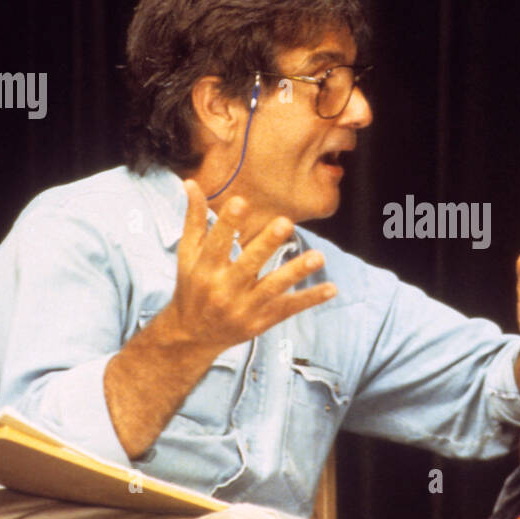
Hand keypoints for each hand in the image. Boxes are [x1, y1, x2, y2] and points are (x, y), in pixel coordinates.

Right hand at [165, 181, 336, 352]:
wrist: (192, 336)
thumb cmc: (192, 287)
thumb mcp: (188, 254)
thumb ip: (195, 219)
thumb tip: (191, 182)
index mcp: (205, 269)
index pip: (217, 243)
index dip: (228, 223)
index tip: (241, 201)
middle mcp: (224, 289)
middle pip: (248, 264)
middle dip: (267, 244)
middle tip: (286, 222)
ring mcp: (244, 307)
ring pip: (273, 288)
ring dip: (296, 272)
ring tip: (318, 256)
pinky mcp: (261, 321)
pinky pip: (288, 308)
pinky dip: (310, 299)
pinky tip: (332, 288)